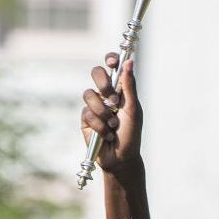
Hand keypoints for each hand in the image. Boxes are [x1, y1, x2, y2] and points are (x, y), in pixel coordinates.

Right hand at [81, 53, 141, 181]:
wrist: (121, 158)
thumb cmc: (131, 134)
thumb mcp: (133, 109)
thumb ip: (130, 86)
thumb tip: (129, 62)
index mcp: (120, 89)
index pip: (113, 67)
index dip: (111, 60)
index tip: (112, 62)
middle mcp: (106, 94)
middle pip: (96, 73)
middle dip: (102, 83)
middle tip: (112, 97)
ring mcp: (94, 106)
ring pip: (89, 95)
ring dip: (103, 111)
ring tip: (113, 125)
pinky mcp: (85, 119)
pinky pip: (87, 113)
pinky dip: (99, 125)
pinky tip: (107, 135)